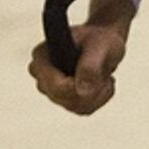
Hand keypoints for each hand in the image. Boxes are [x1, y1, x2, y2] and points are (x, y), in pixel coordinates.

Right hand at [30, 0, 134, 114]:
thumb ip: (90, 66)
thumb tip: (81, 91)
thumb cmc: (100, 39)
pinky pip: (82, 110)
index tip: (99, 77)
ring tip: (107, 77)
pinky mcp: (64, 98)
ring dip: (98, 95)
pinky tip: (104, 84)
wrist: (105, 43)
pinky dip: (99, 100)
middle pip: (63, 98)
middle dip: (91, 91)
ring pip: (75, 107)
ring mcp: (50, 89)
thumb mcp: (100, 47)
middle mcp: (41, 75)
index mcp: (42, 56)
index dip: (79, 87)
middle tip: (106, 76)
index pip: (54, 86)